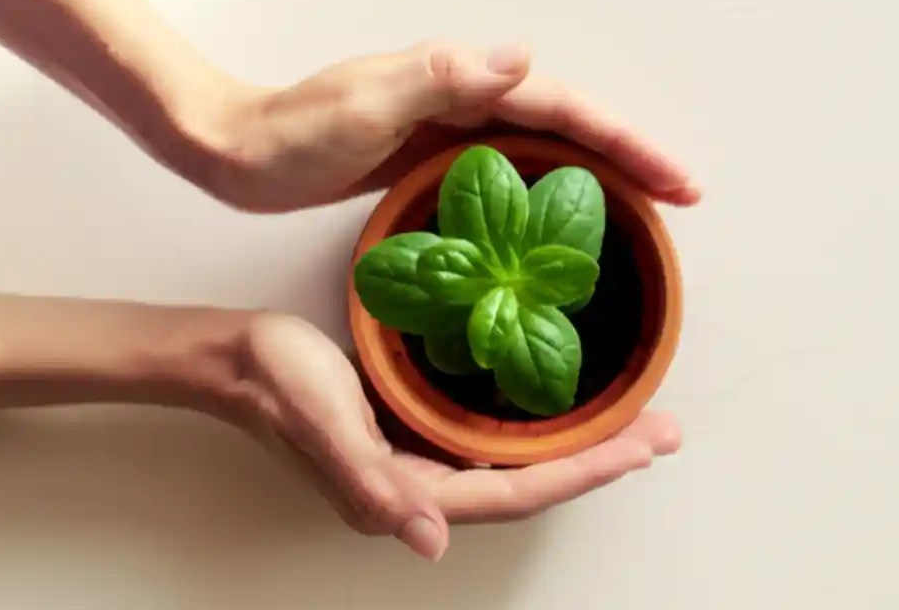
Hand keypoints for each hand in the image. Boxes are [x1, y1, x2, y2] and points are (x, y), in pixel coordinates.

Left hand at [198, 42, 701, 211]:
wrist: (237, 151)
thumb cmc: (291, 134)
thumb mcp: (363, 104)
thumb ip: (440, 78)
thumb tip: (522, 58)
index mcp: (460, 81)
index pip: (563, 108)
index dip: (624, 141)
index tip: (674, 178)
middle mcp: (465, 96)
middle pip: (568, 125)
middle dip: (630, 156)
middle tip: (681, 199)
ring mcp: (451, 127)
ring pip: (546, 149)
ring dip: (598, 175)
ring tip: (645, 211)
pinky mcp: (434, 156)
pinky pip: (512, 172)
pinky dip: (549, 192)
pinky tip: (563, 220)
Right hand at [221, 313, 680, 560]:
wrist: (232, 356)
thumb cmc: (275, 380)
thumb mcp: (322, 424)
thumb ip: (373, 483)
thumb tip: (429, 543)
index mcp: (405, 496)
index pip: (517, 492)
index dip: (585, 471)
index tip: (644, 444)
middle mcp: (421, 488)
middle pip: (530, 482)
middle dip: (601, 460)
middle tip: (666, 431)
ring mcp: (418, 460)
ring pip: (517, 460)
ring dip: (578, 443)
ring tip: (635, 422)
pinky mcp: (413, 429)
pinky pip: (491, 436)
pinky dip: (537, 424)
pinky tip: (562, 405)